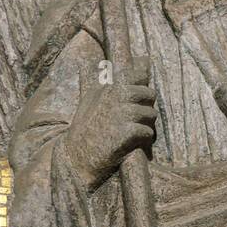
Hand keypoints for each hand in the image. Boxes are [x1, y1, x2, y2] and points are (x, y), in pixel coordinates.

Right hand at [61, 57, 156, 192]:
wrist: (75, 158)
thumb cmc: (84, 129)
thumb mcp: (90, 99)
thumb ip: (106, 85)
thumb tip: (129, 69)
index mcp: (108, 86)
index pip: (138, 75)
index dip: (142, 88)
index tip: (140, 99)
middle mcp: (116, 96)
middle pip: (149, 94)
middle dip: (147, 107)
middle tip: (138, 120)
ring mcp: (122, 113)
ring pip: (151, 114)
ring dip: (146, 125)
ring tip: (134, 133)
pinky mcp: (127, 131)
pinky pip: (148, 132)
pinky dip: (144, 139)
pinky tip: (133, 143)